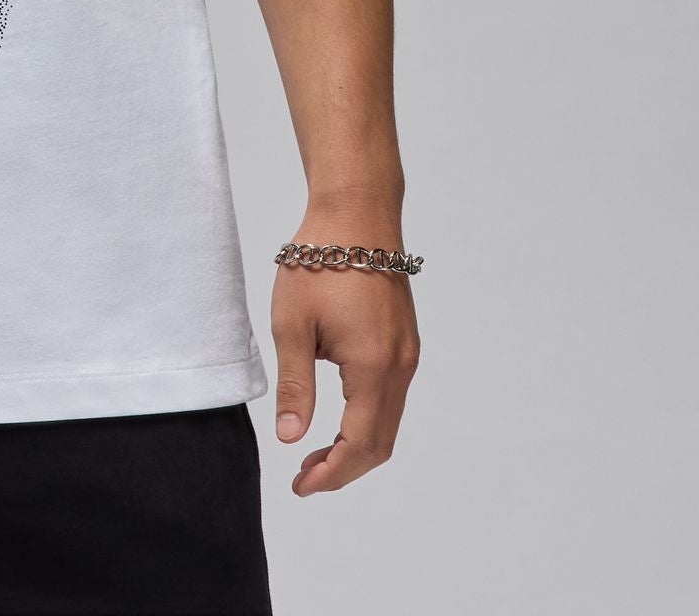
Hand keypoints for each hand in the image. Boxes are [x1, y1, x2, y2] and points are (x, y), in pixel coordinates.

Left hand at [269, 217, 420, 495]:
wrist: (356, 214)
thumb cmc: (319, 262)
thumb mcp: (293, 324)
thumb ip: (294, 385)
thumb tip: (291, 438)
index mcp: (374, 366)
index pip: (360, 443)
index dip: (332, 474)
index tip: (301, 485)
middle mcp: (400, 365)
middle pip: (380, 442)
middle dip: (344, 468)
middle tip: (305, 477)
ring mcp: (407, 353)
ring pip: (389, 421)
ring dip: (356, 445)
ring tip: (315, 453)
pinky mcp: (405, 341)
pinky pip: (391, 397)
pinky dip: (367, 419)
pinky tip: (337, 417)